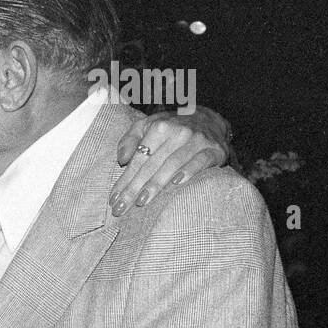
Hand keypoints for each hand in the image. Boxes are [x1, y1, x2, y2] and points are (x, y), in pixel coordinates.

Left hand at [110, 106, 231, 215]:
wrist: (210, 119)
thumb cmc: (171, 127)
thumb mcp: (147, 125)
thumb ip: (130, 139)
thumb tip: (122, 159)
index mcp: (159, 127)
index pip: (139, 158)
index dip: (125, 179)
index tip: (113, 199)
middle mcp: (178, 133)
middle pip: (152, 165)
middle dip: (135, 188)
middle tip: (122, 207)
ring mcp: (197, 141)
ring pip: (173, 165)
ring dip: (156, 184)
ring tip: (142, 201)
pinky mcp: (214, 150)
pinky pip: (200, 161)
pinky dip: (189, 171)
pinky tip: (177, 184)